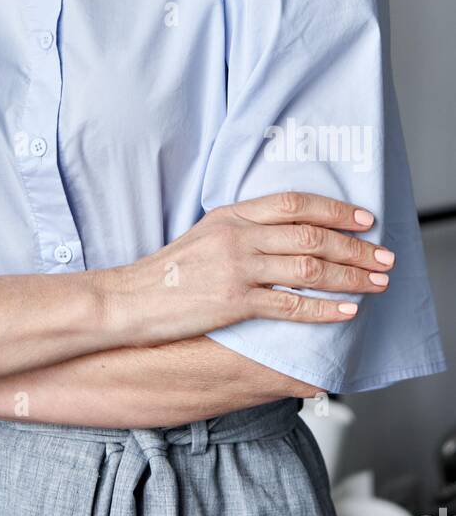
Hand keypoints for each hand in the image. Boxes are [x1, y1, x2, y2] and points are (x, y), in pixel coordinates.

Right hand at [100, 191, 395, 347]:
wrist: (130, 298)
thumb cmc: (168, 270)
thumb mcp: (205, 234)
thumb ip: (244, 228)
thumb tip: (287, 232)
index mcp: (231, 214)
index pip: (294, 203)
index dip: (334, 210)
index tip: (363, 220)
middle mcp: (238, 236)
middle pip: (310, 236)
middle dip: (355, 247)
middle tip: (384, 256)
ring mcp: (237, 269)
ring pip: (308, 269)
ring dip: (350, 277)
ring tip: (376, 283)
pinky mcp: (234, 303)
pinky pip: (290, 306)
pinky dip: (324, 309)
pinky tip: (346, 312)